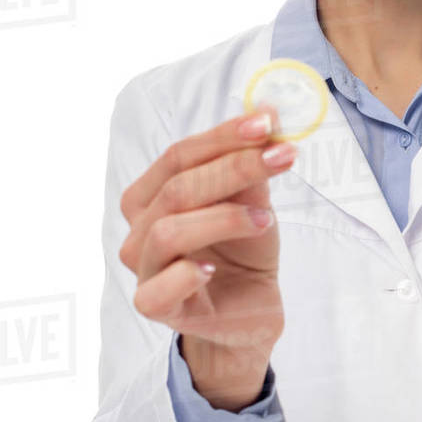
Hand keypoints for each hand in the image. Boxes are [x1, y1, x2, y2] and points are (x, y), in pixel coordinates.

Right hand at [118, 106, 296, 407]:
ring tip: (266, 219)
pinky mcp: (154, 307)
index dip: (223, 136)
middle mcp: (139, 228)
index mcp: (151, 195)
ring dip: (223, 218)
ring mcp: (143, 268)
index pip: (179, 155)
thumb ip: (251, 164)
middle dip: (233, 167)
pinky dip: (186, 274)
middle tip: (283, 157)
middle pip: (177, 188)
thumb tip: (268, 112)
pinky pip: (159, 288)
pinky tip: (212, 269)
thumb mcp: (253, 201)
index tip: (268, 123)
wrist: (250, 309)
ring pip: (169, 232)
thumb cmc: (243, 250)